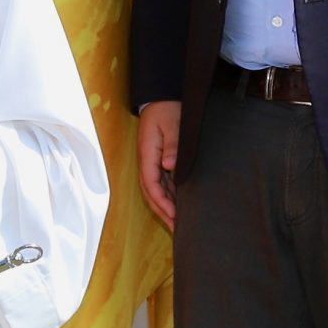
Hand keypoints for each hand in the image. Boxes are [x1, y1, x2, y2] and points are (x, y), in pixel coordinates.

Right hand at [138, 101, 181, 227]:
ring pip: (156, 191)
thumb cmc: (167, 108)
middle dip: (162, 212)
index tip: (174, 215)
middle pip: (151, 193)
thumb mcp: (171, 122)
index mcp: (148, 154)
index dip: (162, 202)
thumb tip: (169, 165)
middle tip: (177, 229)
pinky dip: (169, 197)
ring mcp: (153, 162)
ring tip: (178, 224)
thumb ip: (171, 143)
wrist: (161, 97)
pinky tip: (179, 206)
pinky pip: (162, 183)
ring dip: (165, 207)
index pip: (151, 184)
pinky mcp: (159, 161)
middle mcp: (148, 161)